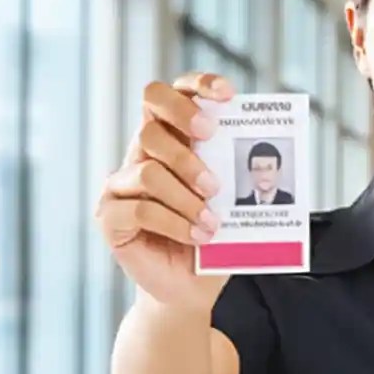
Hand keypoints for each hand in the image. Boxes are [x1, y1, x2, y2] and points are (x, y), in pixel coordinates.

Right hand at [95, 72, 234, 310]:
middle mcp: (141, 155)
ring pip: (149, 170)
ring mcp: (121, 185)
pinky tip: (199, 236)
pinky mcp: (110, 216)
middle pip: (152, 123)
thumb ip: (235, 170)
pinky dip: (175, 222)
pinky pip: (140, 208)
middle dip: (186, 138)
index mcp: (171, 140)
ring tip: (213, 220)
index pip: (171, 95)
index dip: (197, 86)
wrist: (192, 287)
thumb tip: (264, 145)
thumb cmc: (215, 238)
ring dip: (187, 196)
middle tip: (214, 161)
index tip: (228, 95)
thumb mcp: (232, 200)